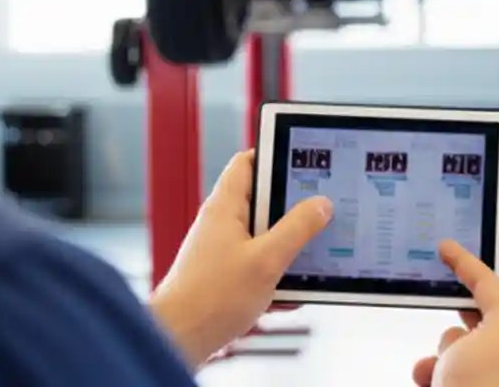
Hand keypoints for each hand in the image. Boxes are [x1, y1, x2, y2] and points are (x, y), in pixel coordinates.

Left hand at [148, 150, 332, 368]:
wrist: (177, 341)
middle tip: (319, 212)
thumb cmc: (210, 300)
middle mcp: (220, 224)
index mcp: (225, 207)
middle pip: (263, 201)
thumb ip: (297, 229)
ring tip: (308, 259)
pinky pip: (257, 265)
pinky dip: (275, 276)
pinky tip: (289, 295)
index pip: (248, 162)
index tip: (304, 161)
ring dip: (286, 248)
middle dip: (292, 210)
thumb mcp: (266, 260)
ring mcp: (220, 250)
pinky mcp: (222, 276)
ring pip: (263, 236)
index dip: (275, 157)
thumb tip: (320, 205)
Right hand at [412, 241, 498, 386]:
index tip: (446, 247)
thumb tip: (456, 347)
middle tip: (447, 348)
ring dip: (436, 362)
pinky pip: (441, 378)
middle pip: (470, 329)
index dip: (467, 264)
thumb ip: (473, 323)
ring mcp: (492, 384)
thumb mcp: (493, 335)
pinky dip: (430, 378)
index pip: (493, 291)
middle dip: (450, 335)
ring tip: (436, 376)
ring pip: (451, 358)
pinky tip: (427, 383)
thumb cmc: (491, 386)